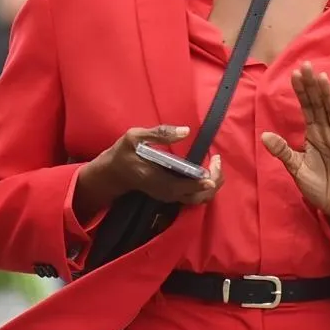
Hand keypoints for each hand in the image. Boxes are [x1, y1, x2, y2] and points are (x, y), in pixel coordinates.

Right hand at [78, 125, 222, 215]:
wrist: (112, 173)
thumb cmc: (123, 153)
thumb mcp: (134, 137)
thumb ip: (159, 133)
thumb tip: (185, 131)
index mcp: (158, 180)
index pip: (188, 187)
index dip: (206, 179)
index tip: (214, 161)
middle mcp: (167, 192)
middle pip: (199, 196)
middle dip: (214, 180)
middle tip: (216, 160)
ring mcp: (169, 196)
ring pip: (199, 198)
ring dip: (211, 183)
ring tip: (214, 163)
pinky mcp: (171, 195)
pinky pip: (194, 196)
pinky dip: (204, 186)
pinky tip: (205, 170)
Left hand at [262, 63, 329, 225]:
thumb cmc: (320, 186)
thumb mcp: (296, 168)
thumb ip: (283, 151)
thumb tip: (263, 135)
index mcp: (315, 134)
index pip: (307, 107)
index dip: (302, 91)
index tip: (294, 73)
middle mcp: (329, 132)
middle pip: (320, 105)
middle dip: (313, 86)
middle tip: (305, 66)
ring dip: (328, 96)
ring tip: (321, 78)